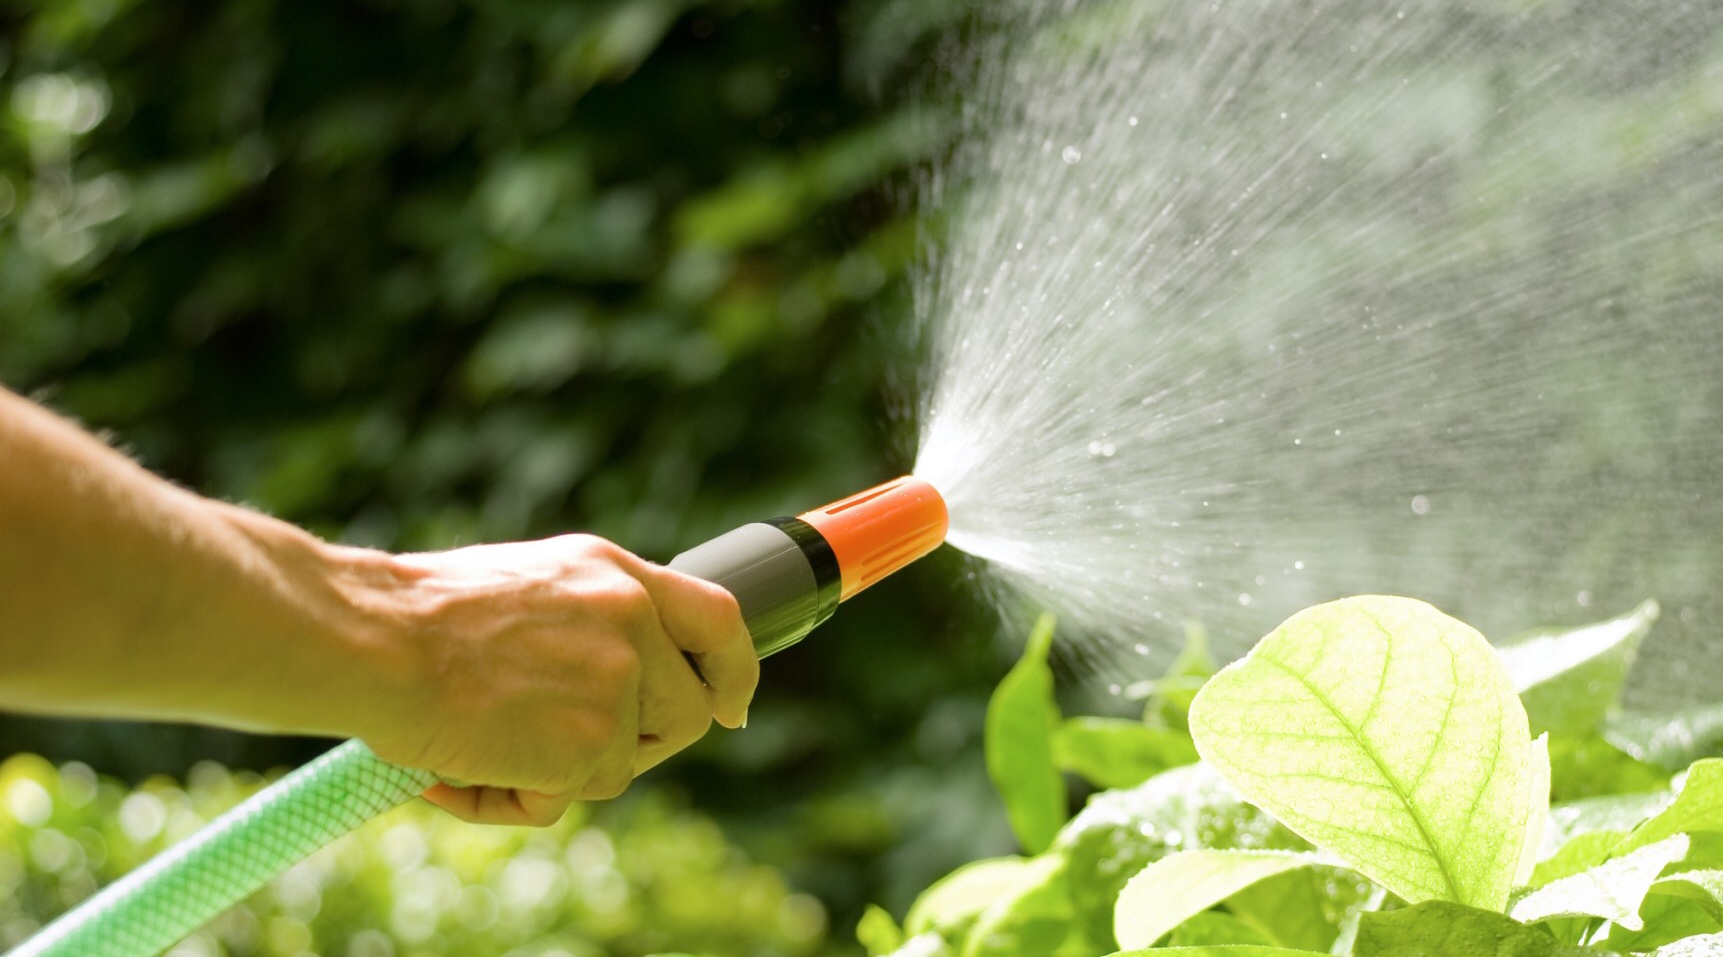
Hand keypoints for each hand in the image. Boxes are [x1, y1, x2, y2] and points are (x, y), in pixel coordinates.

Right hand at [357, 535, 756, 826]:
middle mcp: (631, 621)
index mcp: (616, 574)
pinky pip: (567, 799)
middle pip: (686, 712)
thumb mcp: (532, 584)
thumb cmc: (421, 617)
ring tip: (481, 747)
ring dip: (562, 774)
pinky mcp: (592, 744)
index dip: (734, 671)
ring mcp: (618, 682)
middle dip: (638, 745)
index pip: (720, 618)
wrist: (373, 640)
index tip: (731, 706)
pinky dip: (514, 800)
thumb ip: (591, 618)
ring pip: (622, 765)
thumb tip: (621, 678)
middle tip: (566, 750)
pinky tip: (460, 770)